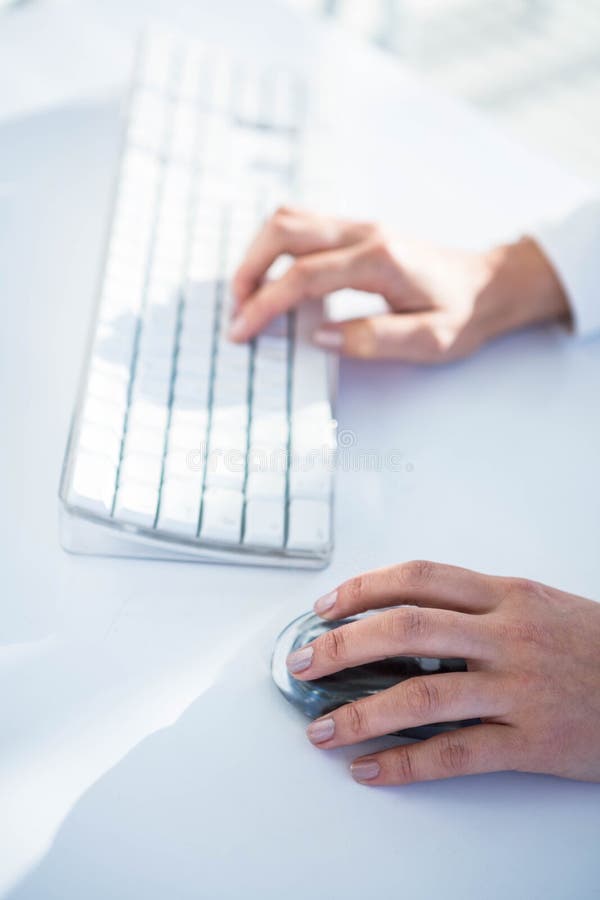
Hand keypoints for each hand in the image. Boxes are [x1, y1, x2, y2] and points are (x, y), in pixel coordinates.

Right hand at [230, 208, 569, 359]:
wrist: (489, 285)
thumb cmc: (463, 315)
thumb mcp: (430, 340)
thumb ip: (374, 340)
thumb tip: (317, 338)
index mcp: (380, 260)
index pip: (304, 276)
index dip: (265, 304)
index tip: (241, 332)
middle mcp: (364, 233)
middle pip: (285, 230)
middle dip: (249, 269)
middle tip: (237, 312)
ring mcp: (359, 226)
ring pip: (289, 220)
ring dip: (258, 255)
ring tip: (247, 297)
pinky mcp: (356, 231)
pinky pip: (302, 227)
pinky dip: (275, 249)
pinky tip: (273, 280)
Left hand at [285, 561, 599, 784]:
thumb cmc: (594, 644)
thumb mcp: (538, 604)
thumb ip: (478, 604)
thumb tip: (405, 612)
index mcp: (506, 595)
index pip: (419, 578)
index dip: (363, 588)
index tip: (325, 605)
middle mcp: (506, 635)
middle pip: (406, 629)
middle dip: (342, 646)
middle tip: (303, 663)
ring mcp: (517, 689)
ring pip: (421, 694)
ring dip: (360, 714)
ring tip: (321, 729)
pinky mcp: (530, 742)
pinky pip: (455, 753)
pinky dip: (405, 764)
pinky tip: (371, 769)